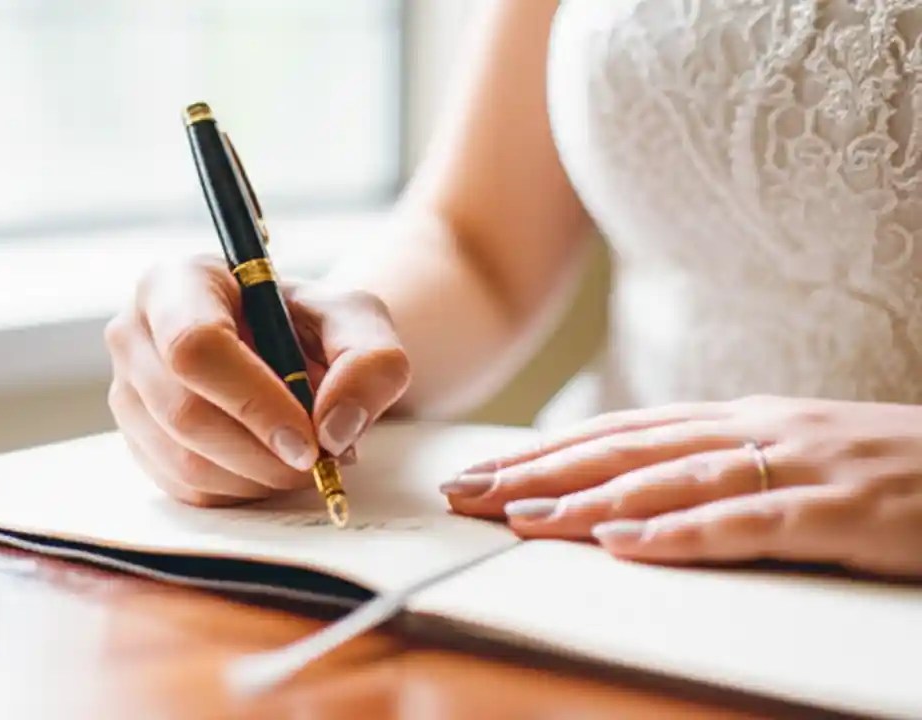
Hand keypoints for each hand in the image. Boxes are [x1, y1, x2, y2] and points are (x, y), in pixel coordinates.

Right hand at [106, 255, 410, 506]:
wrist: (292, 349)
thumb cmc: (314, 326)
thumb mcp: (359, 322)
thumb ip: (369, 362)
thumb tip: (334, 427)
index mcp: (176, 283)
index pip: (195, 346)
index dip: (253, 401)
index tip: (308, 440)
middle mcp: (135, 334)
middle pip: (185, 413)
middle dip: (262, 453)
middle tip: (319, 460)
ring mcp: (127, 393)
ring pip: (184, 461)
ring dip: (258, 478)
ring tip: (303, 458)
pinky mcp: (138, 443)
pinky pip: (185, 490)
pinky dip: (241, 492)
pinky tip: (273, 465)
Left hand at [442, 396, 921, 577]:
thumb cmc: (883, 469)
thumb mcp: (787, 456)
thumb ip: (712, 465)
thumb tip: (629, 490)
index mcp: (736, 418)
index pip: (617, 433)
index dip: (542, 450)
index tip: (479, 470)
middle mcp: (754, 430)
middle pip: (624, 451)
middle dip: (540, 472)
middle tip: (468, 492)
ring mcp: (798, 465)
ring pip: (672, 481)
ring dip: (590, 502)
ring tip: (522, 520)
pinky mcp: (840, 510)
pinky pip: (750, 523)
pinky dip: (683, 533)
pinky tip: (628, 544)